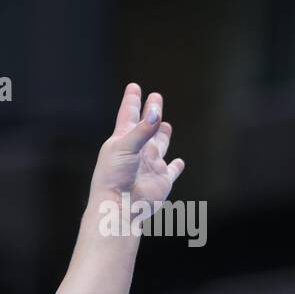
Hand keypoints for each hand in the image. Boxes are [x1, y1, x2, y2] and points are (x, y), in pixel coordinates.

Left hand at [90, 83, 185, 205]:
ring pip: (159, 145)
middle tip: (155, 97)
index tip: (134, 86)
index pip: (128, 115)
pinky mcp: (161, 180)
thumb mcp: (125, 148)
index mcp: (122, 141)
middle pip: (145, 126)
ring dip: (162, 134)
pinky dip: (176, 166)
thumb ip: (142, 130)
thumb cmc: (115, 177)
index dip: (132, 100)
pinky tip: (179, 162)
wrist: (119, 207)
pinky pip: (171, 171)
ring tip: (165, 124)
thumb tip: (155, 113)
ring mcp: (150, 165)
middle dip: (150, 112)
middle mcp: (136, 151)